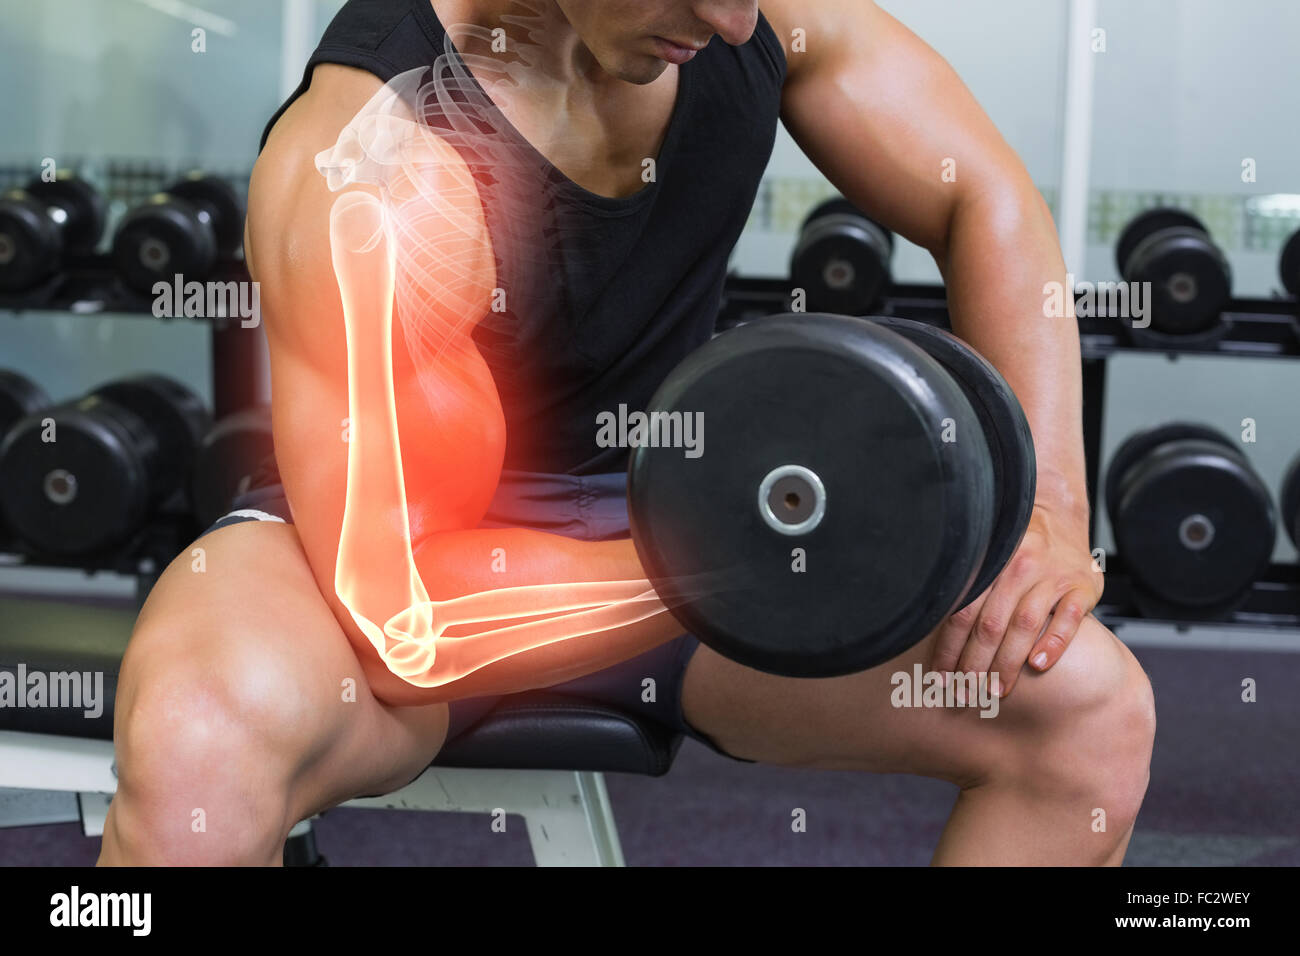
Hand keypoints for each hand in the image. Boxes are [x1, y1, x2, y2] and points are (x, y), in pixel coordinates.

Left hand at [927, 503, 1103, 698]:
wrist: (1062, 517)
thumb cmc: (1015, 548)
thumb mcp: (987, 558)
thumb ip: (965, 589)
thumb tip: (921, 629)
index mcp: (988, 563)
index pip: (961, 613)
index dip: (949, 649)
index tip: (940, 678)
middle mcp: (1019, 566)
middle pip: (990, 623)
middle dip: (974, 664)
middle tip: (965, 694)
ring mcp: (1052, 576)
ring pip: (1024, 624)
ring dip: (1008, 662)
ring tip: (996, 691)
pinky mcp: (1082, 586)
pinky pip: (1069, 618)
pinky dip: (1053, 643)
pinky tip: (1037, 666)